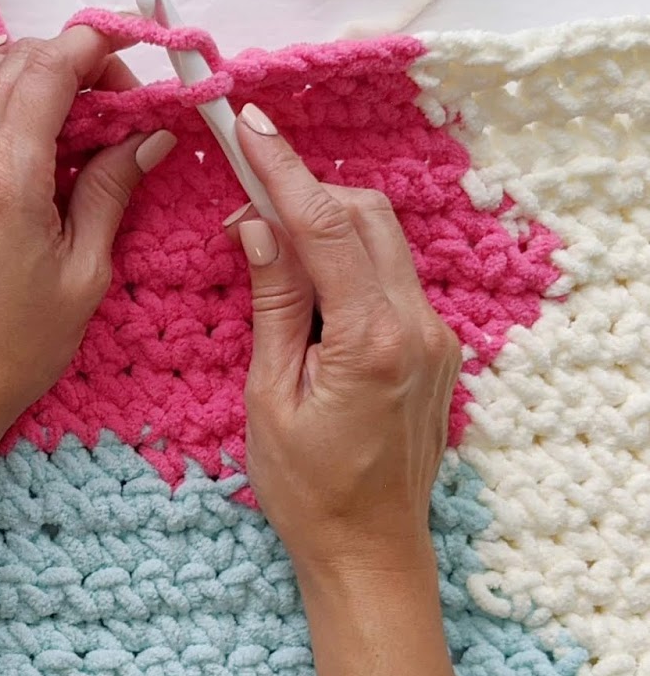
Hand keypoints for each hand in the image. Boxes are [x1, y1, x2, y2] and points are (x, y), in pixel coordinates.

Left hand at [0, 28, 175, 449]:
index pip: (48, 69)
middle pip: (16, 63)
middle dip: (72, 57)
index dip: (95, 46)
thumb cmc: (12, 347)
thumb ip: (111, 189)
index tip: (133, 51)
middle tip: (118, 93)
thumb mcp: (84, 272)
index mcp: (5, 178)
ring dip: (25, 62)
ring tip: (70, 89)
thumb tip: (147, 136)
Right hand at [232, 104, 461, 583]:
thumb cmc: (308, 489)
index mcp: (372, 340)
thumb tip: (258, 227)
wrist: (370, 550)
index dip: (283, 169)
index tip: (250, 125)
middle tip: (241, 192)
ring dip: (323, 224)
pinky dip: (343, 261)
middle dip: (303, 189)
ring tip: (263, 239)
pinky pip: (386, 278)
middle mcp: (417, 327)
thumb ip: (274, 303)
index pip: (326, 227)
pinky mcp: (430, 347)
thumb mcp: (271, 394)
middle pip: (364, 217)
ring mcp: (433, 336)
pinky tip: (301, 284)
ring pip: (380, 241)